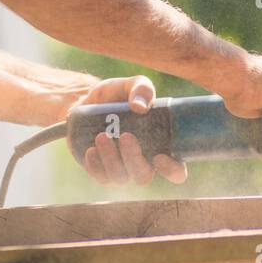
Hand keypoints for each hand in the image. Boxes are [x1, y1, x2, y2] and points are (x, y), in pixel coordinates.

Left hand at [70, 76, 187, 186]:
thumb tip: (140, 106)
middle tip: (125, 136)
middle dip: (134, 158)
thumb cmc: (116, 95)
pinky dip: (96, 165)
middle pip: (144, 176)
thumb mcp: (130, 85)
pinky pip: (101, 177)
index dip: (172, 170)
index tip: (160, 156)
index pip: (176, 171)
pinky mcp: (101, 172)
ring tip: (101, 136)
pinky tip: (90, 149)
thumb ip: (142, 89)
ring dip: (111, 159)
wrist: (85, 101)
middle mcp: (143, 163)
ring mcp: (122, 170)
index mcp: (160, 147)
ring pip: (121, 177)